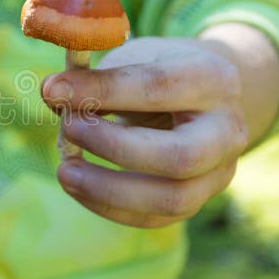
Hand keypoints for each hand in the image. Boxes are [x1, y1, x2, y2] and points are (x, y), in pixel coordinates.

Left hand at [41, 36, 249, 227]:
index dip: (103, 91)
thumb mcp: (132, 59)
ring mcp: (219, 172)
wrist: (202, 100)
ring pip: (171, 199)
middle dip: (114, 148)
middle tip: (67, 130)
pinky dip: (108, 207)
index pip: (158, 87)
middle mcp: (228, 130)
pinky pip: (155, 218)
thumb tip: (51, 94)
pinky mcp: (198, 200)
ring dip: (108, 190)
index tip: (53, 90)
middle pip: (179, 156)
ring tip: (64, 171)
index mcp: (213, 78)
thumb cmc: (158, 72)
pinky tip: (78, 187)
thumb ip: (95, 77)